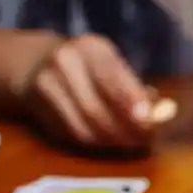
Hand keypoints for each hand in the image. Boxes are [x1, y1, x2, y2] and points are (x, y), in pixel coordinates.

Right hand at [20, 34, 155, 150]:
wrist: (34, 63)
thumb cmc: (89, 65)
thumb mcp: (111, 62)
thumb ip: (134, 85)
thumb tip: (159, 111)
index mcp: (89, 48)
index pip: (110, 75)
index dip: (130, 99)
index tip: (148, 119)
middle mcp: (63, 64)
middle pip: (95, 108)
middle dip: (125, 130)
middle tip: (146, 140)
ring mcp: (47, 88)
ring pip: (84, 127)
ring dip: (114, 142)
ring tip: (133, 143)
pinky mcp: (40, 112)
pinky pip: (74, 136)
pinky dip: (98, 144)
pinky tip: (112, 142)